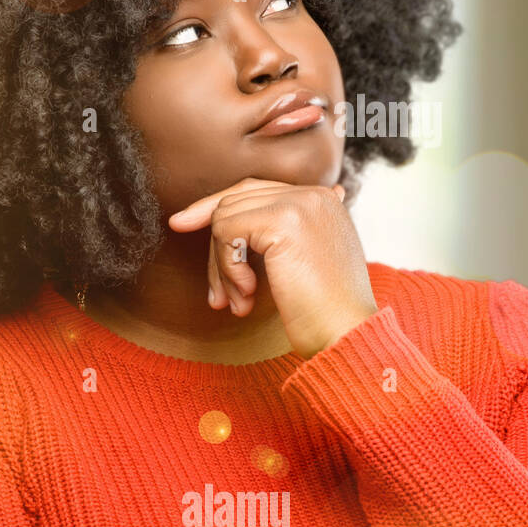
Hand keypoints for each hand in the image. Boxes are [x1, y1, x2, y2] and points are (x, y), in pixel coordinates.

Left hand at [167, 177, 379, 359]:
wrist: (347, 336)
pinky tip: (248, 294)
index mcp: (322, 200)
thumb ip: (274, 236)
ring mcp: (299, 203)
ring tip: (239, 302)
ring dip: (223, 268)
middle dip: (216, 250)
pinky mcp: (282, 220)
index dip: (214, 207)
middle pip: (234, 202)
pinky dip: (227, 268)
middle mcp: (313, 193)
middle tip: (216, 296)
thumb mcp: (301, 263)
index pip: (254, 190)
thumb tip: (226, 223)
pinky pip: (226, 233)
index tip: (180, 223)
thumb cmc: (324, 312)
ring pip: (224, 219)